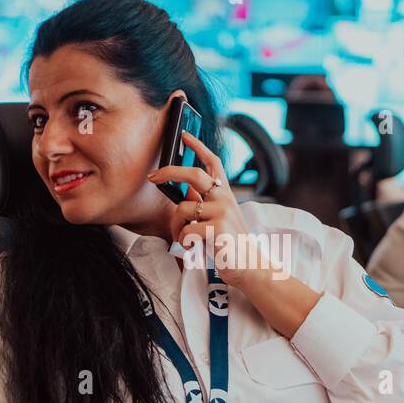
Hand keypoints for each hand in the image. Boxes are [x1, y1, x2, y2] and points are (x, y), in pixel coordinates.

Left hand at [149, 132, 258, 285]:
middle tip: (153, 177)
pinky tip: (194, 248)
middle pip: (193, 174)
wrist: (250, 266)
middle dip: (170, 171)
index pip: (213, 163)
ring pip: (183, 209)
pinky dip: (184, 241)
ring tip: (185, 239)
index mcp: (225, 194)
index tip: (185, 136)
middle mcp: (225, 199)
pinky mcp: (216, 229)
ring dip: (176, 226)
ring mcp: (222, 212)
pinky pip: (185, 230)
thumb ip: (204, 204)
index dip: (198, 146)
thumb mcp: (219, 218)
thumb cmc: (231, 243)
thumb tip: (184, 196)